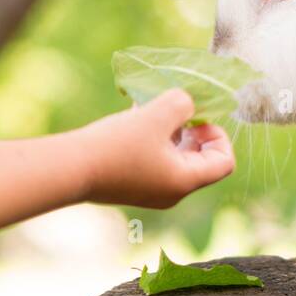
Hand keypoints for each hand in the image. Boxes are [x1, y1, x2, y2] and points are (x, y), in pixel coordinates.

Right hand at [78, 89, 235, 207]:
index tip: (196, 117)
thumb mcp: (156, 114)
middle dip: (193, 130)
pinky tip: (136, 116)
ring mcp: (150, 190)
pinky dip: (153, 138)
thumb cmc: (117, 144)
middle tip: (176, 110)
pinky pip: (154, 159)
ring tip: (153, 108)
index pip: (224, 162)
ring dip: (171, 130)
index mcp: (184, 181)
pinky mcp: (131, 183)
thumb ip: (182, 103)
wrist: (71, 168)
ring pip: (175, 157)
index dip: (218, 135)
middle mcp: (172, 191)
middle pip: (201, 160)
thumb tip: (186, 104)